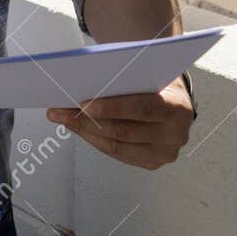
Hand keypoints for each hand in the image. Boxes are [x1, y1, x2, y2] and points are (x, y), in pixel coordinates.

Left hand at [47, 77, 193, 169]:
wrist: (173, 99)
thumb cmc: (153, 82)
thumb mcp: (144, 72)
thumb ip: (122, 77)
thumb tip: (80, 83)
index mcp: (177, 108)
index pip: (141, 109)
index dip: (111, 108)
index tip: (82, 104)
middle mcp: (175, 135)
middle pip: (124, 131)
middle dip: (87, 121)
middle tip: (59, 111)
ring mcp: (164, 152)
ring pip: (116, 146)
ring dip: (84, 132)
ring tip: (61, 118)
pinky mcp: (152, 162)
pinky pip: (117, 154)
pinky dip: (94, 139)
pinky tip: (77, 127)